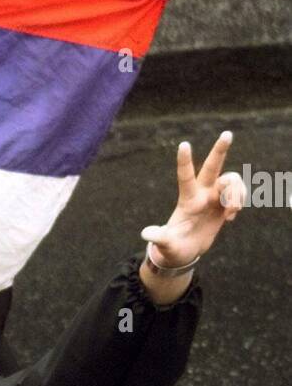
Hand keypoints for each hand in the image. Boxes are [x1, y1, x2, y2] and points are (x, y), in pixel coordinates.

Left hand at [137, 131, 243, 302]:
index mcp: (187, 200)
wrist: (184, 252)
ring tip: (231, 213)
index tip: (183, 144)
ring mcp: (213, 197)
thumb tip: (145, 234)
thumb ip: (159, 238)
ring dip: (236, 194)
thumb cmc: (172, 248)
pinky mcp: (224, 204)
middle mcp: (201, 194)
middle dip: (220, 150)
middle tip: (227, 133)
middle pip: (212, 166)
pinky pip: (239, 192)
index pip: (185, 176)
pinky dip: (240, 202)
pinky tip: (231, 218)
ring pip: (231, 181)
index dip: (185, 161)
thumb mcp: (166, 245)